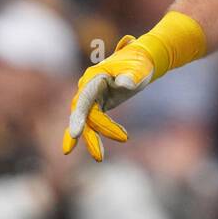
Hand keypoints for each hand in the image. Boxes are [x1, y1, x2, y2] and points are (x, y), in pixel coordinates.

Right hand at [63, 35, 154, 160]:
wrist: (142, 60)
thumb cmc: (140, 63)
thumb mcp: (139, 68)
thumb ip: (131, 75)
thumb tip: (125, 84)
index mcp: (95, 77)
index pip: (84, 99)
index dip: (78, 117)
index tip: (75, 133)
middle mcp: (88, 87)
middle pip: (84, 115)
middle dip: (91, 135)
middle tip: (99, 156)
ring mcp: (91, 96)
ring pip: (87, 122)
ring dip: (93, 140)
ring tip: (100, 158)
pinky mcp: (97, 105)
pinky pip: (91, 123)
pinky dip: (94, 136)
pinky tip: (98, 153)